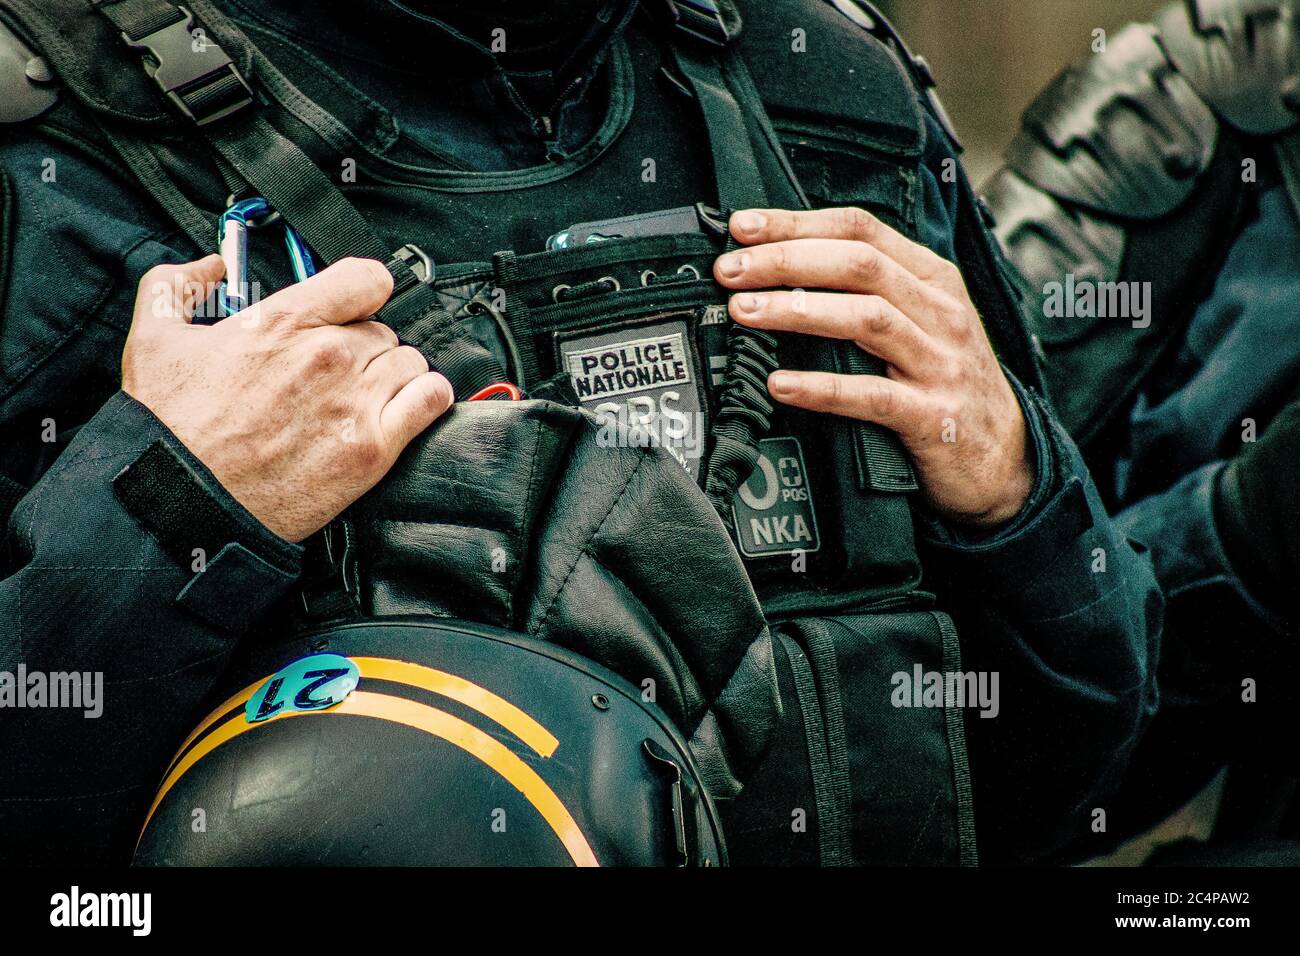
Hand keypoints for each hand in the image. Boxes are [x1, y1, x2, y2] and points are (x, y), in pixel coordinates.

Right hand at [122, 255, 453, 541]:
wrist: (182, 505)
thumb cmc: (170, 432)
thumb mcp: (152, 340)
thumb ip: (178, 286)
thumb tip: (211, 265)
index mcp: (283, 322)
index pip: (366, 278)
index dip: (362, 291)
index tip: (354, 306)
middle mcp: (328, 355)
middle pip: (382, 328)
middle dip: (362, 346)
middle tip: (335, 373)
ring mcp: (355, 401)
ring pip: (409, 362)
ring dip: (393, 375)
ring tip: (362, 397)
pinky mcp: (374, 448)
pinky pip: (431, 400)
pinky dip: (426, 400)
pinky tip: (404, 409)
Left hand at [714, 207, 1031, 527]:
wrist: (1004, 460)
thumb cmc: (946, 385)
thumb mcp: (922, 324)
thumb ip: (869, 293)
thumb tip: (783, 268)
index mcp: (933, 279)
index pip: (861, 230)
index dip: (797, 223)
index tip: (743, 227)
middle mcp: (941, 312)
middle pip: (858, 265)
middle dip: (786, 260)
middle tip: (730, 270)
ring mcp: (941, 364)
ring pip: (865, 319)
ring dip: (796, 310)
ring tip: (744, 312)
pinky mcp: (933, 417)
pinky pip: (870, 396)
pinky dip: (820, 388)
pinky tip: (779, 385)